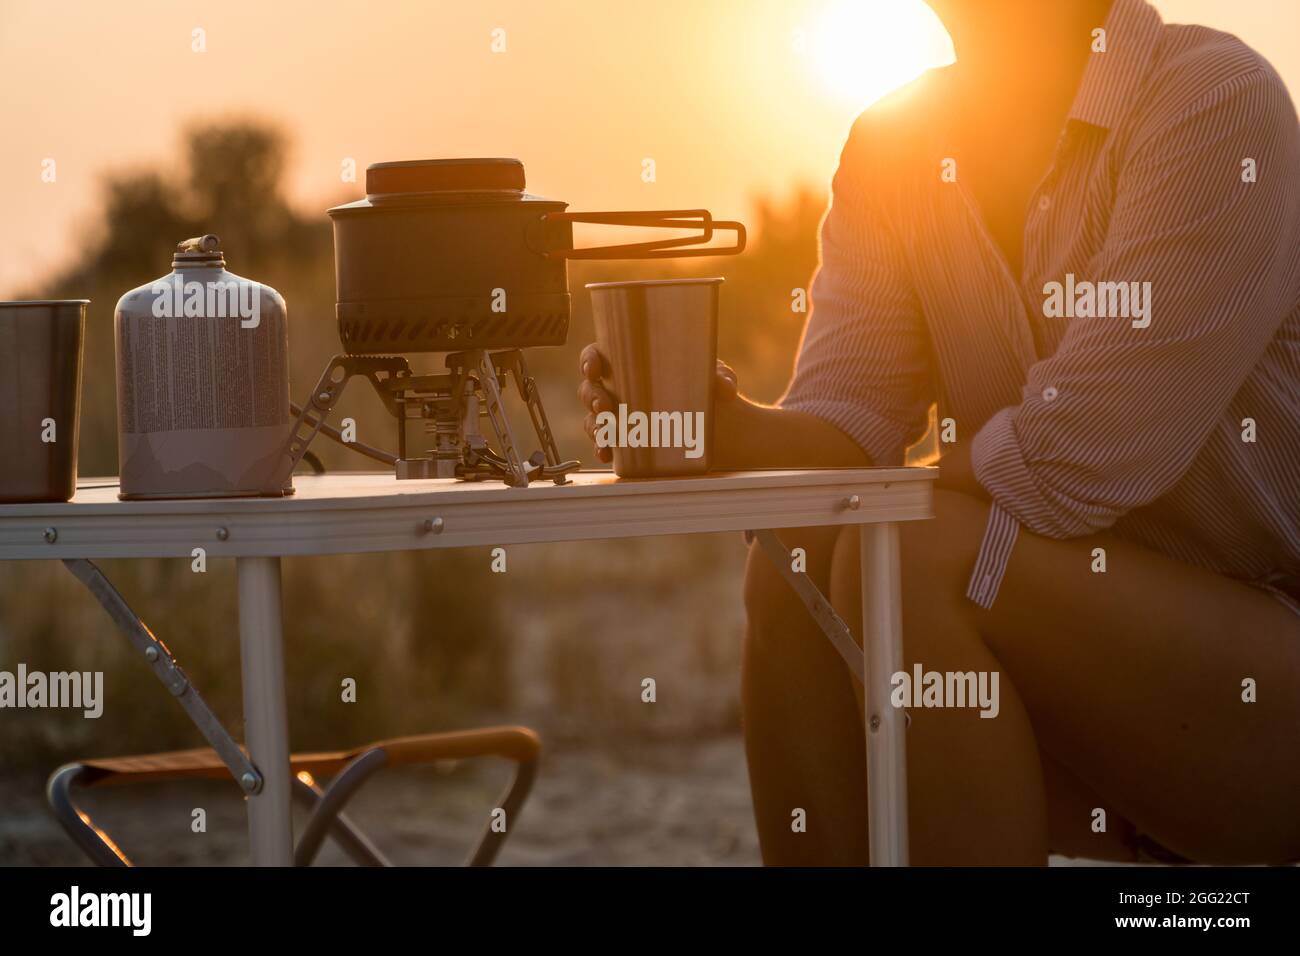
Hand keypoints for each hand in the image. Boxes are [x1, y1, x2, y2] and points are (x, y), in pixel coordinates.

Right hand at [578, 343, 739, 463]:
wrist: (715, 424)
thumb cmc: (706, 388)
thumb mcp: (715, 376)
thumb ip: (721, 377)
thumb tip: (725, 388)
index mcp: (630, 362)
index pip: (597, 355)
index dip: (589, 360)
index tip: (594, 369)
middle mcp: (618, 388)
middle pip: (589, 389)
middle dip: (592, 398)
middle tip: (607, 407)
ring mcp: (619, 415)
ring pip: (593, 418)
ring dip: (594, 425)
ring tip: (607, 433)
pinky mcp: (625, 439)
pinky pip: (603, 442)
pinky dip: (601, 447)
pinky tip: (607, 452)